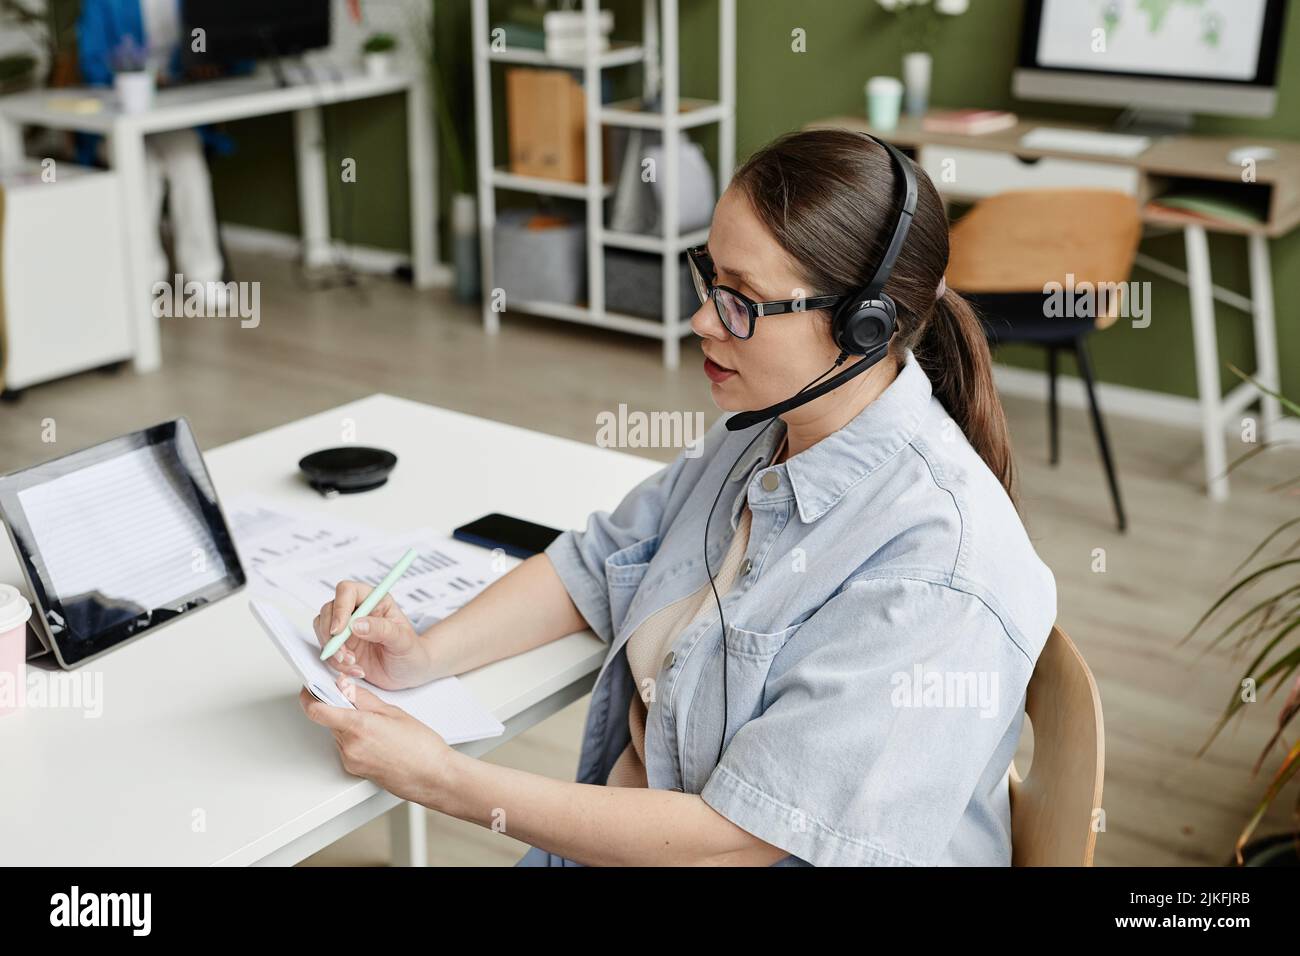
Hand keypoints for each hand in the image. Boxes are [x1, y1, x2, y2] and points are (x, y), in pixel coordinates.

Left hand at [299, 679, 454, 807]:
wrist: (432, 776)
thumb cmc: (420, 747)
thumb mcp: (393, 712)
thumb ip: (364, 698)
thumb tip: (346, 688)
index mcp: (358, 727)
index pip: (317, 710)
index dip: (309, 696)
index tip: (311, 688)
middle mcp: (349, 746)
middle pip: (329, 720)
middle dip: (339, 708)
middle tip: (358, 702)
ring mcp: (350, 760)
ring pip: (338, 734)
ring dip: (349, 725)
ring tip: (378, 726)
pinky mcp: (354, 770)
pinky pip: (347, 748)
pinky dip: (356, 739)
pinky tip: (379, 740)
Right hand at [314, 580, 429, 689]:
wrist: (410, 672)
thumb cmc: (411, 652)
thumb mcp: (403, 641)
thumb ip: (382, 629)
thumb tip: (357, 624)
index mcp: (376, 600)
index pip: (348, 591)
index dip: (340, 607)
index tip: (339, 630)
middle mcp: (358, 611)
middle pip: (329, 610)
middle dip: (331, 635)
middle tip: (343, 655)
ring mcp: (347, 628)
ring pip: (323, 629)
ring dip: (332, 650)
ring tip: (352, 664)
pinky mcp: (341, 645)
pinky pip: (327, 649)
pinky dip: (335, 662)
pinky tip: (354, 670)